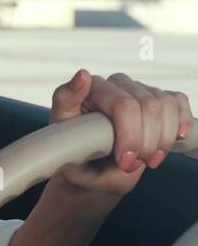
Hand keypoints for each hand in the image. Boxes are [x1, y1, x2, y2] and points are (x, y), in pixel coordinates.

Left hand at [50, 70, 192, 197]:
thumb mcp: (66, 147)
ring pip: (164, 105)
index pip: (120, 103)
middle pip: (147, 106)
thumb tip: (82, 75)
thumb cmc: (76, 158)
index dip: (128, 134)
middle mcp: (112, 84)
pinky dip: (179, 124)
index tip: (122, 158)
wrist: (94, 170)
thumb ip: (69, 107)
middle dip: (143, 144)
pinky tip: (173, 140)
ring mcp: (136, 89)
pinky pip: (177, 101)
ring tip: (145, 160)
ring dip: (161, 140)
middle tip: (128, 166)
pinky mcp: (156, 97)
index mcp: (85, 91)